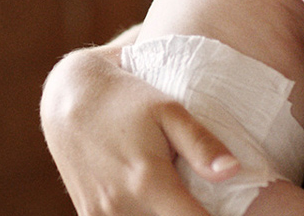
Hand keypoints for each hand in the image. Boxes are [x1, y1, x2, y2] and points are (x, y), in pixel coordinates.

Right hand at [40, 44, 239, 214]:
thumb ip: (201, 144)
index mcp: (149, 182)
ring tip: (176, 198)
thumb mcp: (168, 111)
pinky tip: (151, 202)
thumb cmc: (126, 99)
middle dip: (188, 215)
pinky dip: (141, 215)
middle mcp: (123, 205)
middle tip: (198, 199)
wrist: (69, 99)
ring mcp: (102, 215)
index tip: (229, 212)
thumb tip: (234, 171)